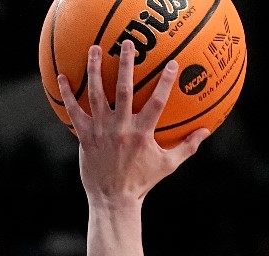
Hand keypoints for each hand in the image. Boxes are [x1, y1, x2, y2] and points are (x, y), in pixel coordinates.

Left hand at [57, 40, 207, 203]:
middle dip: (127, 64)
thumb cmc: (142, 181)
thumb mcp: (168, 165)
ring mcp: (101, 130)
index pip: (157, 102)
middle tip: (128, 43)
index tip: (172, 62)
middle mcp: (121, 128)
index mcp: (143, 133)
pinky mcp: (84, 136)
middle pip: (124, 90)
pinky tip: (62, 77)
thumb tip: (206, 131)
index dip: (165, 81)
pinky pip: (73, 111)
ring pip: (96, 94)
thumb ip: (187, 146)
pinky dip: (66, 94)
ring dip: (95, 69)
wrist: (113, 199)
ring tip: (95, 48)